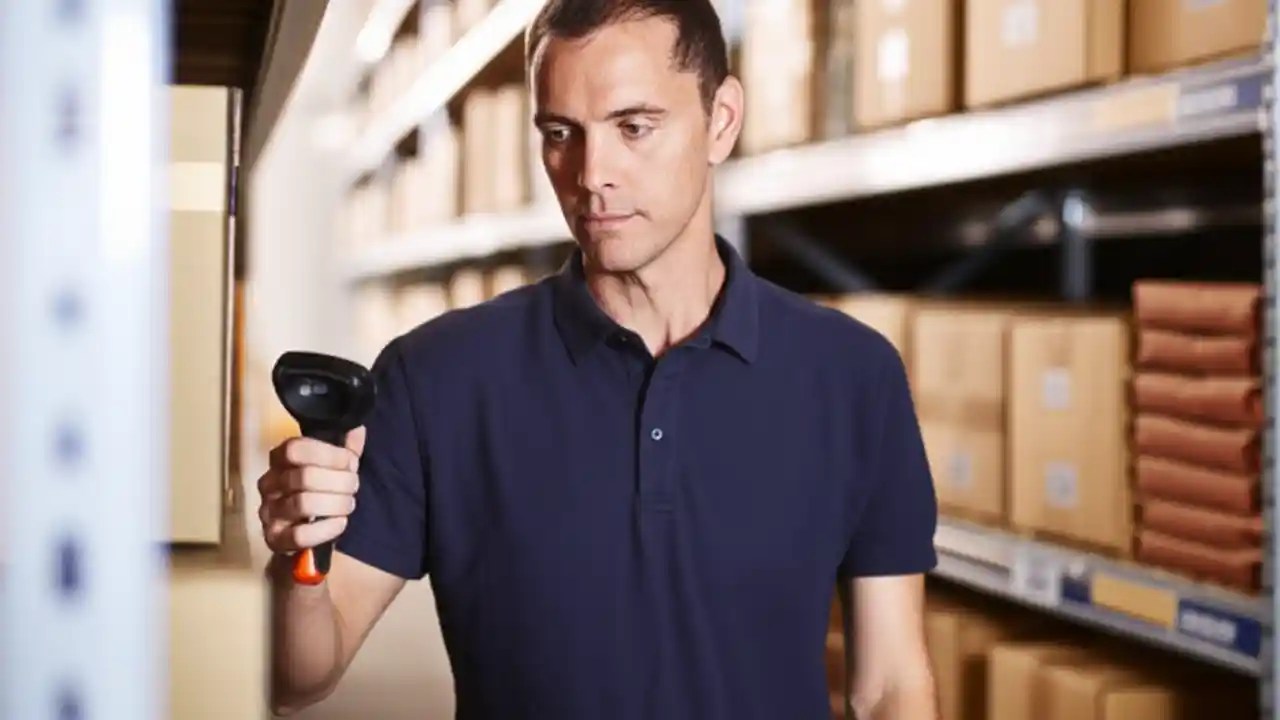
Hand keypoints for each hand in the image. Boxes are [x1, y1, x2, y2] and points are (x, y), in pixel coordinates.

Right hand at [257, 427, 365, 554]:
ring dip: (335, 504)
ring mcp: (268, 512)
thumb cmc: (321, 492)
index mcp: (280, 460)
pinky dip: (326, 529)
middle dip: (340, 481)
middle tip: (354, 486)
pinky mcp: (274, 539)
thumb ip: (346, 448)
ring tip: (348, 504)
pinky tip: (339, 523)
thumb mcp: (334, 467)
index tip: (350, 462)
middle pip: (305, 476)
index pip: (295, 448)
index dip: (330, 454)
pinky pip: (300, 535)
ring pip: (303, 504)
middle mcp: (269, 484)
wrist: (307, 533)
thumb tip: (357, 428)